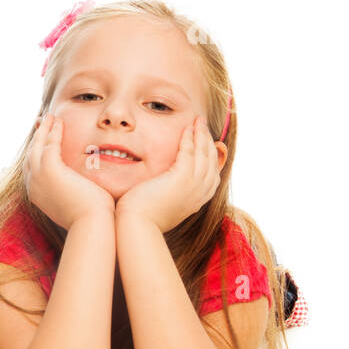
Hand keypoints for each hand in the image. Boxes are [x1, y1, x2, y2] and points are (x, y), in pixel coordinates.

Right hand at [24, 114, 114, 230]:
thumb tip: (83, 187)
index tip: (44, 140)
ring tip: (50, 117)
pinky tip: (59, 122)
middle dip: (37, 138)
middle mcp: (33, 186)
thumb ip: (74, 191)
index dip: (37, 151)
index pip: (32, 167)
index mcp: (37, 194)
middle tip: (43, 122)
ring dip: (44, 130)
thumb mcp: (76, 202)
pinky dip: (53, 132)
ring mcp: (38, 178)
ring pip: (37, 147)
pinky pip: (49, 145)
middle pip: (31, 155)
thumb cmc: (91, 218)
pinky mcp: (50, 170)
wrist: (92, 224)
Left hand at [115, 116, 220, 231]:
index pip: (212, 173)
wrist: (137, 226)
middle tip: (202, 125)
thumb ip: (170, 195)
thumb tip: (165, 190)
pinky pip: (190, 152)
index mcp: (198, 200)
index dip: (210, 155)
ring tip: (197, 121)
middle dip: (208, 141)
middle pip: (211, 161)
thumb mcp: (164, 205)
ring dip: (201, 135)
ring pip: (203, 154)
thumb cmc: (144, 218)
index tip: (204, 142)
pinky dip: (190, 139)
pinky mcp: (181, 179)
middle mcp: (201, 193)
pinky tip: (187, 128)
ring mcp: (194, 186)